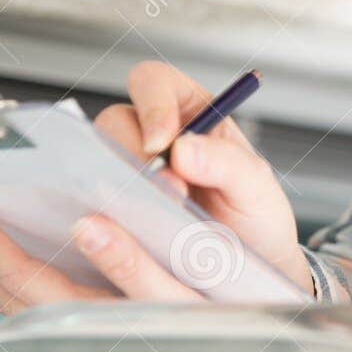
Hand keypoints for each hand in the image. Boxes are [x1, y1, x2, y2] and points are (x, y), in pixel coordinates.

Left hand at [0, 198, 329, 351]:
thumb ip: (136, 265)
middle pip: (16, 299)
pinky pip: (61, 317)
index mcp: (104, 327)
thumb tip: (89, 227)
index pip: (27, 280)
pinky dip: (36, 295)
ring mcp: (109, 351)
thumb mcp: (192, 305)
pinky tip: (44, 286)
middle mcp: (96, 343)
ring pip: (35, 311)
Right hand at [95, 60, 312, 295]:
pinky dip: (106, 214)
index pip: (154, 83)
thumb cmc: (256, 218)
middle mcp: (154, 137)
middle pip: (115, 122)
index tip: (160, 144)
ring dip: (121, 187)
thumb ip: (229, 164)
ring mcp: (131, 172)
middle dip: (134, 155)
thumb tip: (183, 149)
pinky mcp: (116, 209)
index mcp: (191, 111)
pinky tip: (131, 232)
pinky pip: (94, 200)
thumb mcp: (257, 188)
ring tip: (155, 218)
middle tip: (168, 193)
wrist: (250, 268)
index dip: (151, 106)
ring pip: (97, 160)